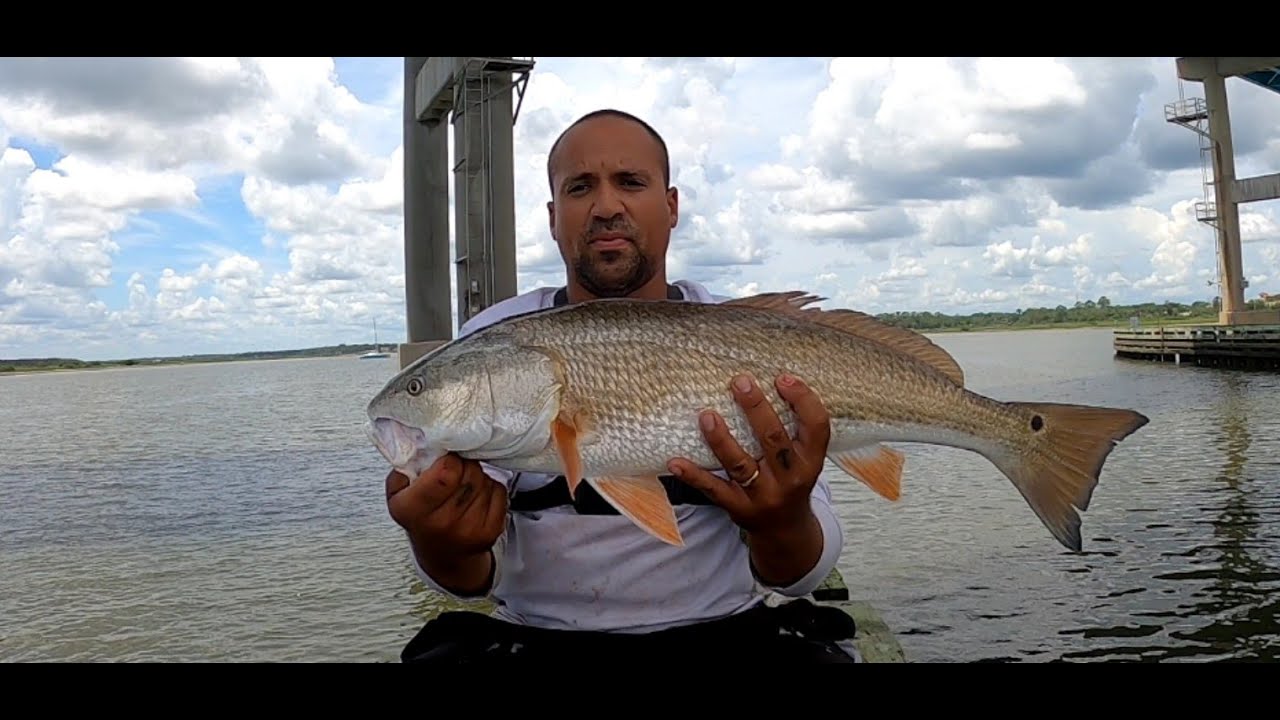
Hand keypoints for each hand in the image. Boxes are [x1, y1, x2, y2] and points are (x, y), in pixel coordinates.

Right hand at [385, 453, 507, 594]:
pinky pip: (499, 491)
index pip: (446, 471)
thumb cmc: (420, 516)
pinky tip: (476, 499)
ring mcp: (469, 529)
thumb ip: (405, 464)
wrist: (442, 554)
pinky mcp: (491, 531)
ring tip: (463, 489)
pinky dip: (491, 489)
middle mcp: (441, 523)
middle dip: (464, 466)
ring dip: (477, 478)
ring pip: (485, 480)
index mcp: (413, 509)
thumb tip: (422, 442)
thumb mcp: (398, 492)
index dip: (449, 459)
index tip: (444, 462)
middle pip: (469, 472)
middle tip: (454, 475)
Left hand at [668, 372, 830, 586]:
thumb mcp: (805, 458)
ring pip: (740, 465)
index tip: (783, 378)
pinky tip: (674, 461)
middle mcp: (789, 479)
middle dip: (756, 409)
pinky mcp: (737, 507)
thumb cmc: (792, 481)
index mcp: (810, 461)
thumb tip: (768, 380)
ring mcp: (762, 495)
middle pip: (773, 440)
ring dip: (721, 440)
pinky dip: (693, 475)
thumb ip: (793, 429)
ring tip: (706, 415)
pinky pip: (713, 490)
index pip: (816, 427)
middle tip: (740, 382)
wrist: (786, 531)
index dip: (803, 400)